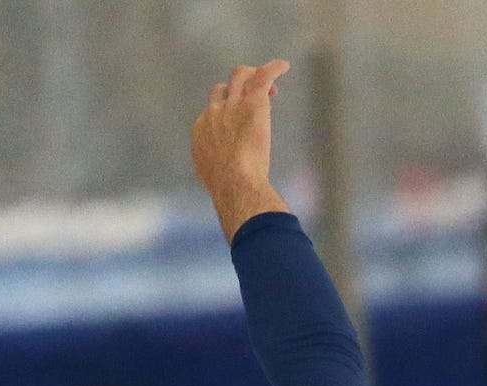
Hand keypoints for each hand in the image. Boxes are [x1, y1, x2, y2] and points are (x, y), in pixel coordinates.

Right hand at [193, 59, 291, 238]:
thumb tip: (233, 218)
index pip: (212, 114)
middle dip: (236, 92)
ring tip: (270, 88)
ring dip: (254, 77)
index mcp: (201, 132)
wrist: (235, 184)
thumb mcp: (218, 191)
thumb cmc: (229, 195)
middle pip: (221, 90)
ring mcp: (232, 105)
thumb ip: (222, 191)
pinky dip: (274, 68)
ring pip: (239, 76)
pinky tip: (284, 66)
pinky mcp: (252, 101)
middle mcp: (213, 113)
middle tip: (255, 103)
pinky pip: (262, 74)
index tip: (242, 131)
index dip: (228, 118)